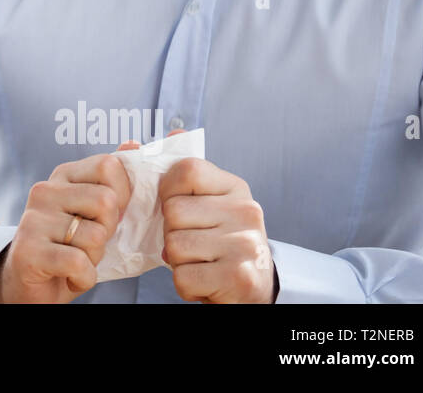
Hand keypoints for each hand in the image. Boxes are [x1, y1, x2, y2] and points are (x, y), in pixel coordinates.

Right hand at [0, 150, 131, 302]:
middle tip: (88, 243)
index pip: (109, 166)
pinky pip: (78, 263)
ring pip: (95, 236)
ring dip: (94, 259)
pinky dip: (83, 278)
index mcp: (63, 176)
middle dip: (108, 232)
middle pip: (106, 202)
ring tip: (75, 259)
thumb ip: (111, 180)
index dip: (122, 196)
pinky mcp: (28, 250)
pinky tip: (69, 276)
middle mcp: (44, 191)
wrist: (28, 285)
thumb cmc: (68, 246)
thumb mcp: (92, 211)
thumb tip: (133, 143)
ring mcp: (33, 220)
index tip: (107, 217)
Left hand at [157, 157, 273, 302]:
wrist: (255, 291)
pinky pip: (183, 277)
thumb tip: (174, 132)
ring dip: (178, 261)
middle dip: (171, 232)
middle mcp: (246, 211)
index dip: (168, 191)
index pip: (184, 170)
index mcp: (235, 188)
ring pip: (174, 245)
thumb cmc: (220, 244)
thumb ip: (185, 172)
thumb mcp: (208, 203)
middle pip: (173, 212)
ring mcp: (245, 244)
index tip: (179, 207)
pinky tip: (206, 280)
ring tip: (201, 261)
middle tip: (194, 243)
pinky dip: (186, 284)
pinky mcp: (240, 278)